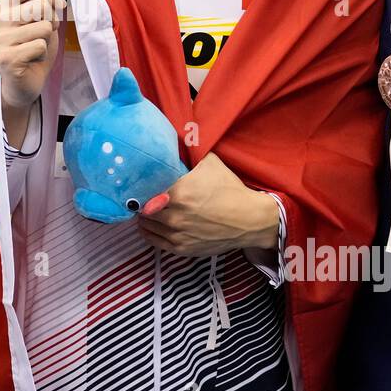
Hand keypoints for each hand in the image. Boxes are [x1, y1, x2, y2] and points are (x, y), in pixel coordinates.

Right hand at [0, 0, 65, 144]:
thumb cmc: (33, 49)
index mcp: (3, 5)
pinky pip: (41, 46)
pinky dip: (42, 55)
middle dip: (52, 20)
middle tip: (44, 35)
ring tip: (35, 48)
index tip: (58, 5)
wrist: (22, 84)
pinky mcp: (7, 57)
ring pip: (44, 26)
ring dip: (47, 39)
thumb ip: (42, 3)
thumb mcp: (39, 21)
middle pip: (41, 5)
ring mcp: (0, 38)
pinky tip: (31, 61)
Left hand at [137, 152, 278, 256]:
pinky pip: (154, 241)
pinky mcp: (182, 248)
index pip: (145, 191)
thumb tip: (174, 142)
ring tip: (146, 210)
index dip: (141, 187)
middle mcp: (174, 216)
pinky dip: (149, 232)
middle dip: (142, 202)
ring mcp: (177, 234)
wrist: (250, 219)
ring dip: (144, 218)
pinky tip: (150, 225)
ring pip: (146, 226)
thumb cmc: (230, 190)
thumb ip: (188, 155)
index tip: (140, 184)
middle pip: (143, 209)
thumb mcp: (210, 163)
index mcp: (178, 193)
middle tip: (143, 196)